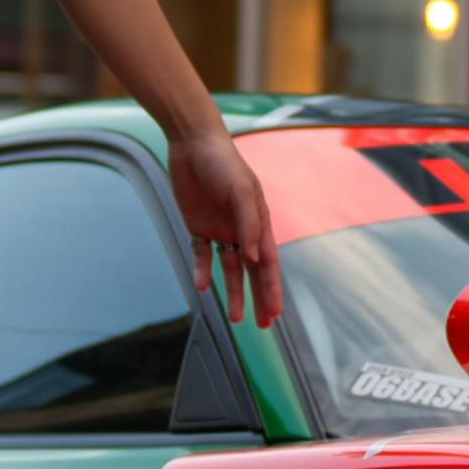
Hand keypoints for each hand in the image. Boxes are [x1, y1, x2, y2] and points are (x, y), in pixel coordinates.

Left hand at [170, 115, 278, 323]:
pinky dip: (202, 272)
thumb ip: (249, 225)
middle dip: (259, 299)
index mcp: (259, 221)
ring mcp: (220, 229)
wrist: (192, 144)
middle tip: (263, 325)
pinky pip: (201, 255)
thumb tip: (254, 259)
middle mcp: (242, 229)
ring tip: (235, 319)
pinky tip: (203, 287)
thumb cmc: (224, 162)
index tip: (275, 314)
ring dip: (232, 293)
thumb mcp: (242, 191)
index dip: (272, 289)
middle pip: (253, 272)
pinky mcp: (197, 226)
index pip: (269, 263)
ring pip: (229, 270)